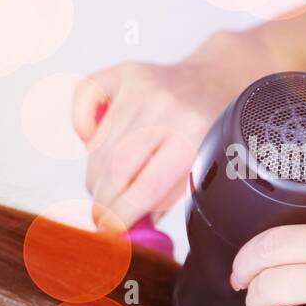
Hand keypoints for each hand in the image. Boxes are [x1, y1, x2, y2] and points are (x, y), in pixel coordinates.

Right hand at [71, 32, 273, 228]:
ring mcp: (141, 85)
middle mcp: (164, 104)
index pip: (141, 188)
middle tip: (106, 216)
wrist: (223, 75)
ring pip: (97, 148)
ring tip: (111, 184)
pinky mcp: (123, 72)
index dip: (119, 218)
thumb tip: (128, 231)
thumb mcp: (203, 167)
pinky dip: (82, 125)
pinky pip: (83, 99)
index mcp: (192, 131)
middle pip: (111, 170)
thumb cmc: (213, 127)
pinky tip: (96, 139)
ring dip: (96, 176)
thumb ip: (165, 198)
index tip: (110, 233)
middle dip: (103, 202)